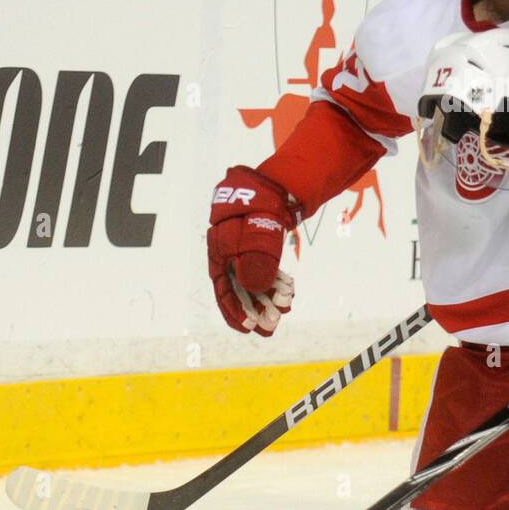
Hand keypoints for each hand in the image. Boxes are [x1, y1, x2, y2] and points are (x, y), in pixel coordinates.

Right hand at [208, 165, 299, 335]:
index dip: (235, 311)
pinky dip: (275, 281)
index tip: (249, 328)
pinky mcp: (261, 242)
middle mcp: (230, 251)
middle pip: (238, 288)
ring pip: (254, 279)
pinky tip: (289, 293)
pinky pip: (265, 268)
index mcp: (220, 250)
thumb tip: (255, 290)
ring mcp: (245, 246)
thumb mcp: (257, 236)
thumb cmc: (261, 206)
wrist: (275, 181)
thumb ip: (255, 264)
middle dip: (254, 310)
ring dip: (268, 298)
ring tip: (284, 312)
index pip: (223, 289)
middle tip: (270, 329)